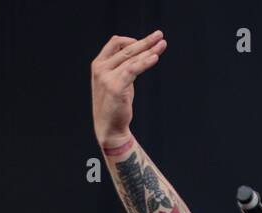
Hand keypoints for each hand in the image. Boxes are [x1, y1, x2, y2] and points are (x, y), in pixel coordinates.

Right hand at [91, 31, 166, 147]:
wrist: (110, 128)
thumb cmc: (115, 105)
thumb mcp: (117, 82)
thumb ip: (124, 68)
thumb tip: (140, 55)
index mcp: (98, 64)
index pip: (115, 43)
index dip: (131, 40)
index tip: (145, 43)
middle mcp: (100, 68)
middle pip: (126, 48)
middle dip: (145, 41)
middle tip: (160, 35)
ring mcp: (106, 77)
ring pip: (131, 58)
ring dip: (149, 50)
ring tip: (163, 44)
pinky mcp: (116, 86)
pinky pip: (133, 69)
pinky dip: (145, 62)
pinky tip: (155, 58)